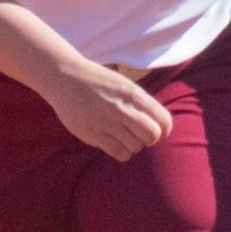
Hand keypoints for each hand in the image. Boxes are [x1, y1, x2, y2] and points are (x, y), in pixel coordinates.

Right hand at [37, 59, 174, 161]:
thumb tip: (160, 124)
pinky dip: (122, 152)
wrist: (65, 78)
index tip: (157, 131)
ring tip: (123, 137)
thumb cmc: (97, 81)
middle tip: (140, 135)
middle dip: (150, 139)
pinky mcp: (94, 134)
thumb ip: (141, 102)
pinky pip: (119, 153)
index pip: (163, 120)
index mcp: (133, 94)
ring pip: (135, 146)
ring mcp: (107, 122)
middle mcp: (122, 108)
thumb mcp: (124, 84)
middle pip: (152, 136)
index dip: (164, 130)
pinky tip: (115, 143)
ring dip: (133, 146)